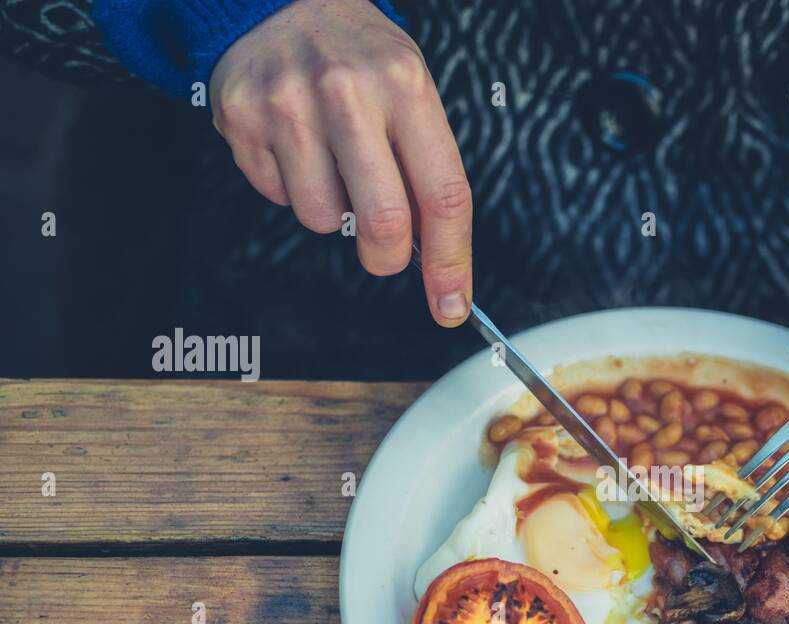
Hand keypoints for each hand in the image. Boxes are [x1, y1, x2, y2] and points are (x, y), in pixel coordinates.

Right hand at [210, 0, 471, 325]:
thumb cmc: (358, 56)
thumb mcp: (410, 91)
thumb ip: (426, 169)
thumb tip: (435, 258)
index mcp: (405, 85)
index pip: (443, 194)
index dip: (450, 262)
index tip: (451, 306)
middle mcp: (347, 92)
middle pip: (382, 222)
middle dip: (387, 257)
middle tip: (385, 250)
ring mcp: (288, 105)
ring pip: (322, 219)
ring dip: (334, 212)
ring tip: (331, 161)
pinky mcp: (242, 119)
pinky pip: (279, 197)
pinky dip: (293, 187)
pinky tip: (295, 144)